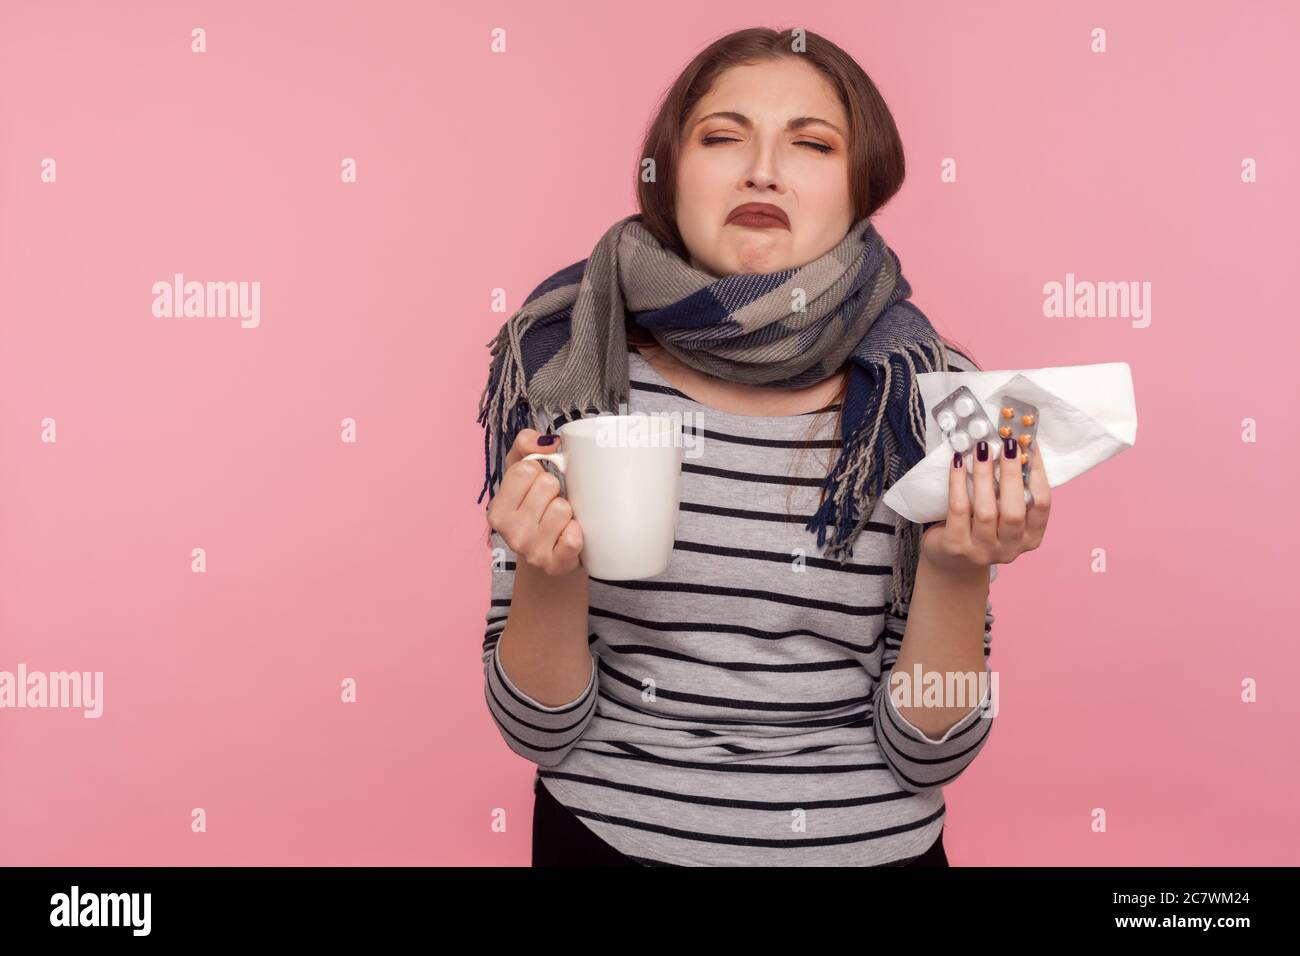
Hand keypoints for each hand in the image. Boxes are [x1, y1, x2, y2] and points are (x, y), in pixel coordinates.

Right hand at [486, 429, 585, 576]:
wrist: (553, 558)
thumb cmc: (537, 511)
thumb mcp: (523, 476)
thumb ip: (526, 445)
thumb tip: (548, 440)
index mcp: (498, 508)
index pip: (525, 469)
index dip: (539, 472)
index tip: (537, 486)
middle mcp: (510, 532)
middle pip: (547, 485)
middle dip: (555, 491)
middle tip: (551, 505)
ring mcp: (531, 551)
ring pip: (562, 508)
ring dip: (568, 512)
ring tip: (560, 521)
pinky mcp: (555, 564)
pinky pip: (574, 536)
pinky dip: (577, 533)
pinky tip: (568, 536)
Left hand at [919, 438, 1050, 573]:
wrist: (951, 560)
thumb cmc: (981, 527)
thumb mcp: (1003, 513)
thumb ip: (1012, 491)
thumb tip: (1014, 447)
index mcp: (1030, 538)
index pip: (1041, 505)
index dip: (1037, 474)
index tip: (1030, 447)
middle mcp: (1010, 549)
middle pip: (1015, 510)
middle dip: (1012, 474)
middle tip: (1007, 444)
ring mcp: (982, 551)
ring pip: (986, 511)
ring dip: (984, 475)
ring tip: (981, 449)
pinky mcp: (955, 547)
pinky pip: (958, 510)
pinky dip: (958, 483)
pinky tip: (958, 463)